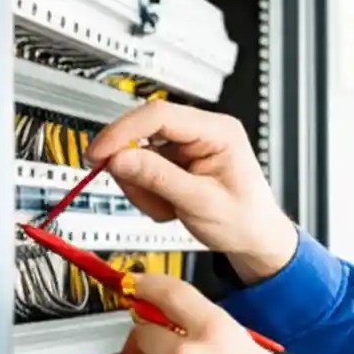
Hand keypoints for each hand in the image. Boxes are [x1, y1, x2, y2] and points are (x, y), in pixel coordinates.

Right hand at [87, 100, 295, 281]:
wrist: (255, 239)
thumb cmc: (245, 220)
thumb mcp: (200, 202)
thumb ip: (159, 179)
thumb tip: (120, 158)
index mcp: (218, 131)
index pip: (159, 115)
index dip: (122, 132)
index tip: (98, 154)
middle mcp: (202, 132)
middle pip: (142, 133)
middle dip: (134, 170)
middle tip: (142, 196)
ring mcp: (187, 147)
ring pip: (137, 156)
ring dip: (143, 188)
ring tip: (169, 208)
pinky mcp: (176, 162)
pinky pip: (142, 172)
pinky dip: (148, 195)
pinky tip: (170, 207)